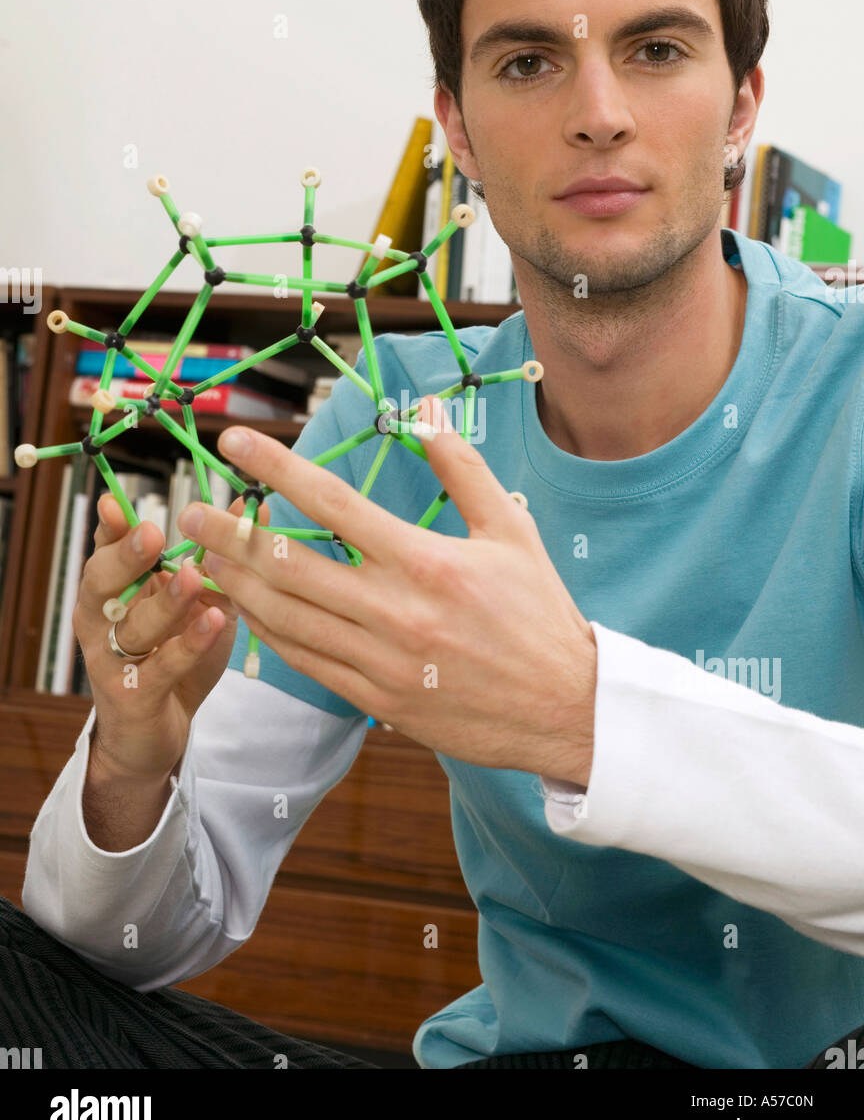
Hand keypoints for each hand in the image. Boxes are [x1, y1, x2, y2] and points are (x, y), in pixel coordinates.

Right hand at [72, 490, 269, 781]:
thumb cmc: (174, 656)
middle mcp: (102, 619)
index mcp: (112, 589)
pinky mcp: (132, 697)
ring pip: (132, 626)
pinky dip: (187, 645)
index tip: (115, 503)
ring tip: (194, 577)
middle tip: (152, 534)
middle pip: (101, 582)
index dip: (111, 527)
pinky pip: (160, 667)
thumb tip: (252, 504)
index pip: (106, 549)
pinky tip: (213, 622)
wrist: (155, 733)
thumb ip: (219, 556)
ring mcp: (112, 660)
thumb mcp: (201, 600)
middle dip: (126, 557)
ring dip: (165, 602)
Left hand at [177, 398, 596, 782]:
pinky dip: (267, 632)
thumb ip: (462, 468)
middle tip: (189, 511)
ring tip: (203, 558)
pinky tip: (246, 608)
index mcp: (425, 560)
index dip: (276, 468)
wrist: (566, 708)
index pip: (333, 503)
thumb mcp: (510, 530)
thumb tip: (425, 412)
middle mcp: (394, 610)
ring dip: (236, 584)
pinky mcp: (377, 700)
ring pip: (286, 617)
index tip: (235, 443)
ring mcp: (381, 660)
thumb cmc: (539, 613)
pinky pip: (305, 662)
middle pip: (288, 564)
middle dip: (228, 533)